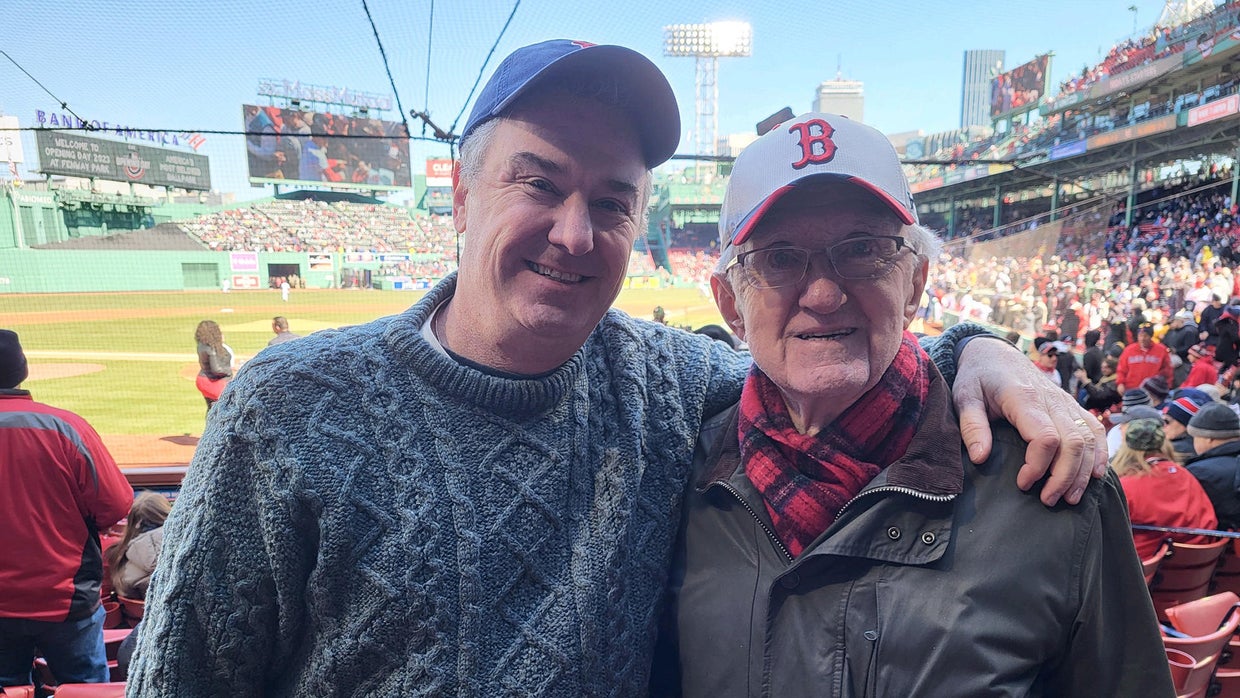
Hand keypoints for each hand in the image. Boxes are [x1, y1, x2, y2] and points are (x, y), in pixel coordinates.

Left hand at [952, 336, 1105, 506]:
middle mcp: (1052, 400)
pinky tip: (1094, 476)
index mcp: (1024, 398)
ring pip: (1088, 439)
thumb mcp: (964, 397)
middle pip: (1073, 442)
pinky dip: (1099, 453)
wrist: (995, 354)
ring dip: (1082, 472)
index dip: (1038, 466)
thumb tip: (980, 458)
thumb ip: (972, 426)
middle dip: (1064, 477)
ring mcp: (1065, 402)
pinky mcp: (1071, 406)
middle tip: (1048, 501)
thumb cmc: (978, 377)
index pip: (1045, 438)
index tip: (1022, 484)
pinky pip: (1094, 429)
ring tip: (1069, 498)